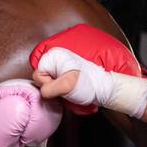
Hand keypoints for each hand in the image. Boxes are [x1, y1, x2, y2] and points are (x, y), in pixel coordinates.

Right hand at [28, 24, 146, 117]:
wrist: (109, 87)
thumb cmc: (92, 83)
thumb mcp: (67, 86)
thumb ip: (48, 88)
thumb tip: (42, 92)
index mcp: (55, 54)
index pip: (37, 74)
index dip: (47, 85)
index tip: (60, 87)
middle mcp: (58, 56)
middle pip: (44, 78)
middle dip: (54, 87)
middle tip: (68, 90)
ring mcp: (64, 63)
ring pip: (52, 82)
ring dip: (60, 90)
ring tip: (73, 90)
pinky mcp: (69, 70)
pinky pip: (59, 82)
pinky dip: (65, 89)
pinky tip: (74, 91)